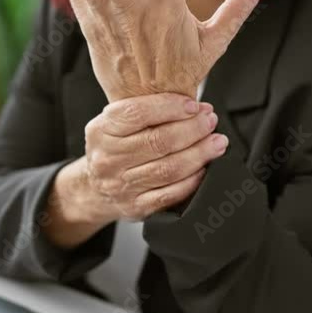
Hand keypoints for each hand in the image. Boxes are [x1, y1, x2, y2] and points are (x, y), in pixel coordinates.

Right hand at [84, 93, 226, 220]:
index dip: (169, 107)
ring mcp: (121, 186)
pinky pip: (170, 193)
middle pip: (158, 141)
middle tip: (210, 121)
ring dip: (199, 154)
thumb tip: (193, 105)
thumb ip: (145, 112)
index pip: (136, 114)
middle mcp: (108, 159)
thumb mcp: (116, 125)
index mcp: (102, 131)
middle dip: (192, 129)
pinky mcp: (136, 207)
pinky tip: (204, 168)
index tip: (193, 105)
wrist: (95, 189)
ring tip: (216, 143)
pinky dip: (192, 180)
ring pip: (168, 169)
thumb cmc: (114, 150)